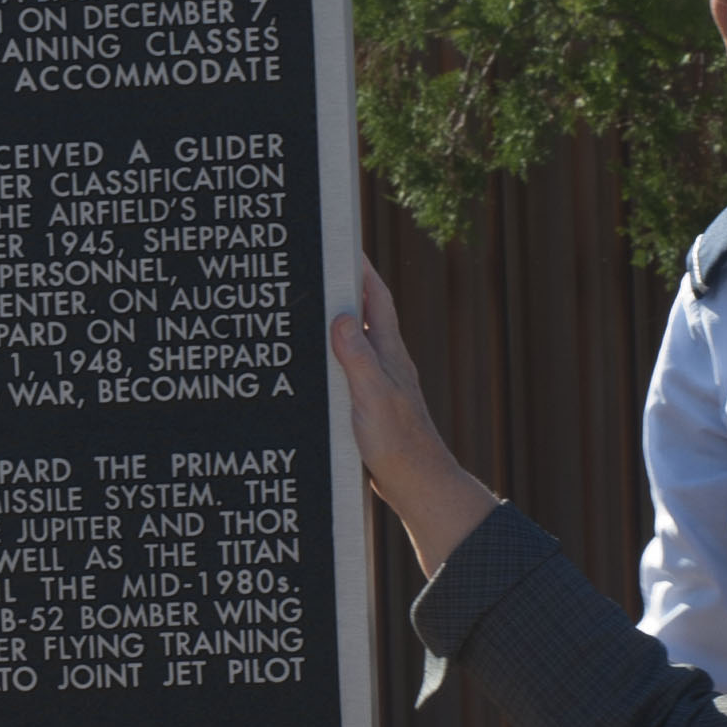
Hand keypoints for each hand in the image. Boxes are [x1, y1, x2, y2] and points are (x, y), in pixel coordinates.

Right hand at [330, 260, 501, 575]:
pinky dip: (332, 356)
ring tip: (308, 308)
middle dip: (344, 288)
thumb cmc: (398, 442)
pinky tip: (315, 365)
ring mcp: (380, 383)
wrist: (417, 484)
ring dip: (336, 321)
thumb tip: (342, 317)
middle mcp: (386, 362)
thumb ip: (357, 358)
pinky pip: (349, 368)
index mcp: (389, 354)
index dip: (361, 269)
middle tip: (318, 268)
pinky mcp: (371, 405)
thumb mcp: (372, 396)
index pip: (376, 299)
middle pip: (364, 314)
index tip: (343, 242)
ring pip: (355, 341)